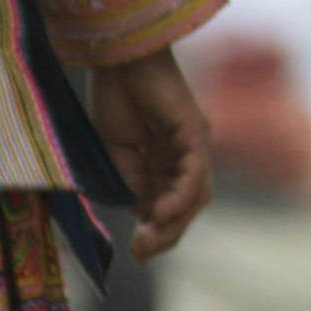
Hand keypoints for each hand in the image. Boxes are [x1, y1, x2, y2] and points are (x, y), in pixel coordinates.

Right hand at [87, 48, 214, 257]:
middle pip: (187, 206)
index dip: (156, 231)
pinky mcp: (196, 132)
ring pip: (195, 195)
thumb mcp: (116, 151)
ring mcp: (195, 144)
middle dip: (166, 234)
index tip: (136, 252)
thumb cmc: (114, 95)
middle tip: (141, 253)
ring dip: (174, 221)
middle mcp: (187, 155)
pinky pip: (195, 173)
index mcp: (167, 161)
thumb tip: (141, 213)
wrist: (117, 57)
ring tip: (150, 238)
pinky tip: (160, 212)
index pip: (170, 205)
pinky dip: (180, 196)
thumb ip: (130, 181)